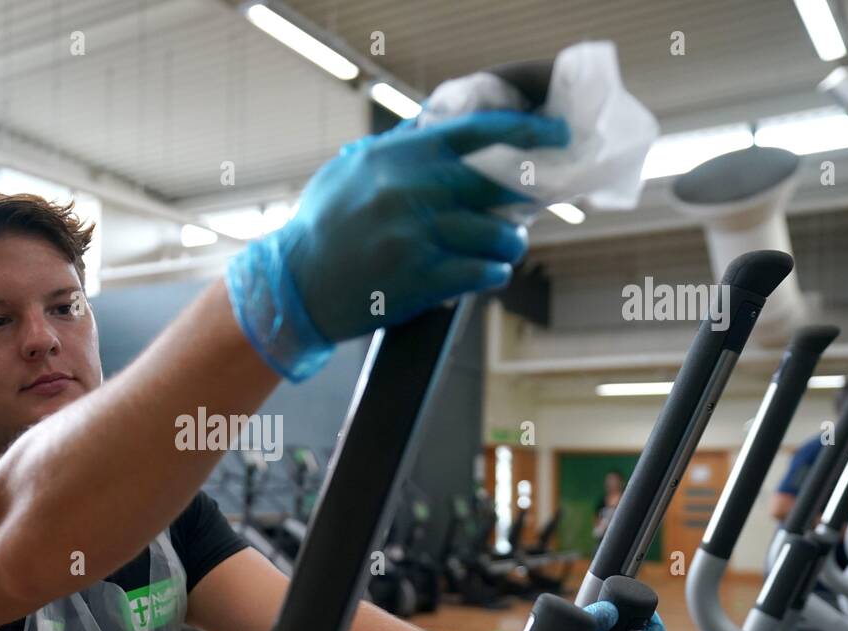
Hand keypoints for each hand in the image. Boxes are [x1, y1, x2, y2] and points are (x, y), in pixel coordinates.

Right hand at [224, 110, 570, 380]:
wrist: (292, 287)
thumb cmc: (322, 228)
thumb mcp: (351, 170)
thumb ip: (397, 148)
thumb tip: (442, 125)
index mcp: (397, 158)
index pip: (476, 133)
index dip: (525, 133)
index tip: (555, 138)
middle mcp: (409, 193)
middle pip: (499, 185)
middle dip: (526, 195)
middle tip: (533, 203)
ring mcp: (416, 239)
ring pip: (498, 234)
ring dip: (510, 242)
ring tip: (504, 245)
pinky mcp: (419, 281)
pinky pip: (482, 273)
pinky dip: (493, 273)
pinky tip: (489, 272)